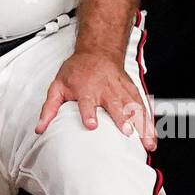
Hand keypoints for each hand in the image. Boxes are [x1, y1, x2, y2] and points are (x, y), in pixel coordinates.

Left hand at [35, 49, 157, 150]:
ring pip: (134, 108)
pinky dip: (149, 121)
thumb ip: (49, 108)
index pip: (87, 102)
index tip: (91, 125)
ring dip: (141, 124)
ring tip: (147, 142)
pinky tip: (153, 136)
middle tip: (126, 132)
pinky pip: (143, 106)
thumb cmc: (77, 70)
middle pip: (115, 105)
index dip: (89, 113)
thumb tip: (40, 129)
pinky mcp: (132, 91)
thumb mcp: (58, 86)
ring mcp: (121, 90)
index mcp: (86, 89)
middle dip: (121, 118)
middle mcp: (105, 89)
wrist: (97, 51)